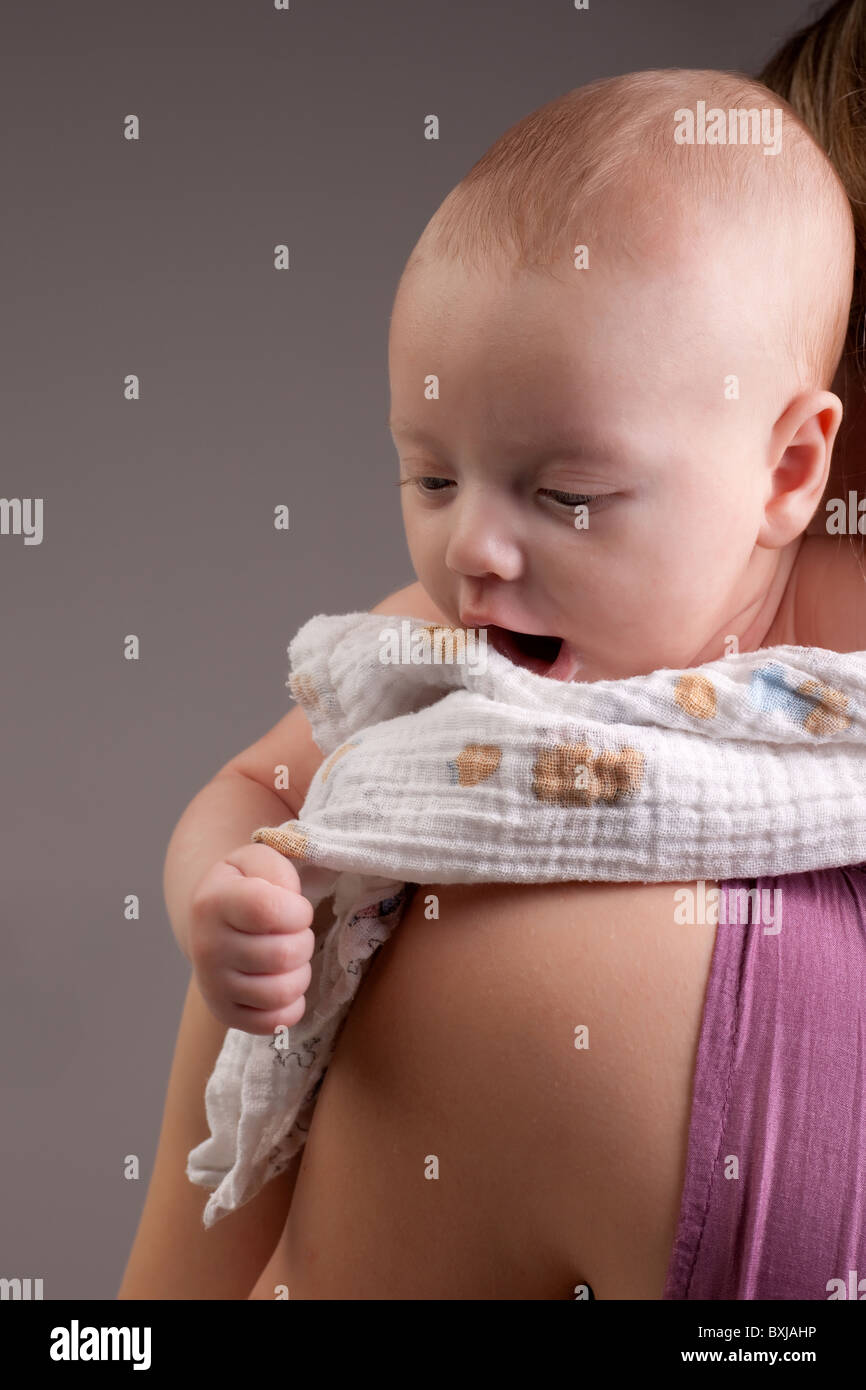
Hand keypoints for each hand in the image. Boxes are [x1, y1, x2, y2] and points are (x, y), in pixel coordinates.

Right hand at [189, 843, 315, 1034]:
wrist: (212, 921)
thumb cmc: (245, 887)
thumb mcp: (257, 860)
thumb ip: (277, 869)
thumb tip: (289, 903)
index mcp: (213, 902)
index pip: (269, 911)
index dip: (298, 911)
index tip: (296, 909)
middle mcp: (206, 947)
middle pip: (284, 954)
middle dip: (304, 940)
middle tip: (294, 933)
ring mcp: (212, 985)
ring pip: (282, 992)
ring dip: (300, 973)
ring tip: (290, 957)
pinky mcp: (224, 1013)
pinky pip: (274, 1022)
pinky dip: (292, 1005)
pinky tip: (284, 982)